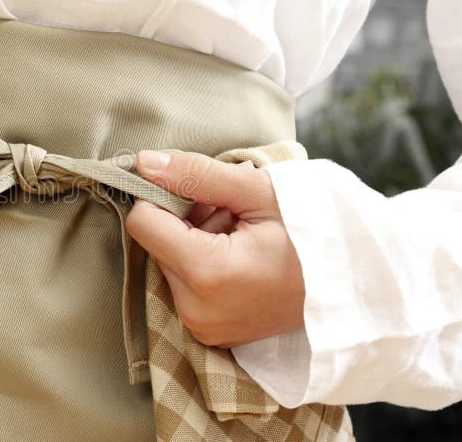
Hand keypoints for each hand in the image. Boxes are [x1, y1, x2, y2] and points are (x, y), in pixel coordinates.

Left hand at [125, 150, 304, 347]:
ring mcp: (203, 328)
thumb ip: (195, 174)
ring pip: (167, 263)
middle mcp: (196, 309)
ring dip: (192, 243)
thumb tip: (142, 162)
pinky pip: (182, 287)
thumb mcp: (258, 191)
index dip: (163, 197)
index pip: (143, 222)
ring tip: (240, 238)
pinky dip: (200, 267)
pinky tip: (237, 259)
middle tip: (232, 217)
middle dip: (184, 222)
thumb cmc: (314, 231)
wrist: (356, 284)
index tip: (198, 191)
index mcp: (208, 273)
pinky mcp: (209, 335)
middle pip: (155, 243)